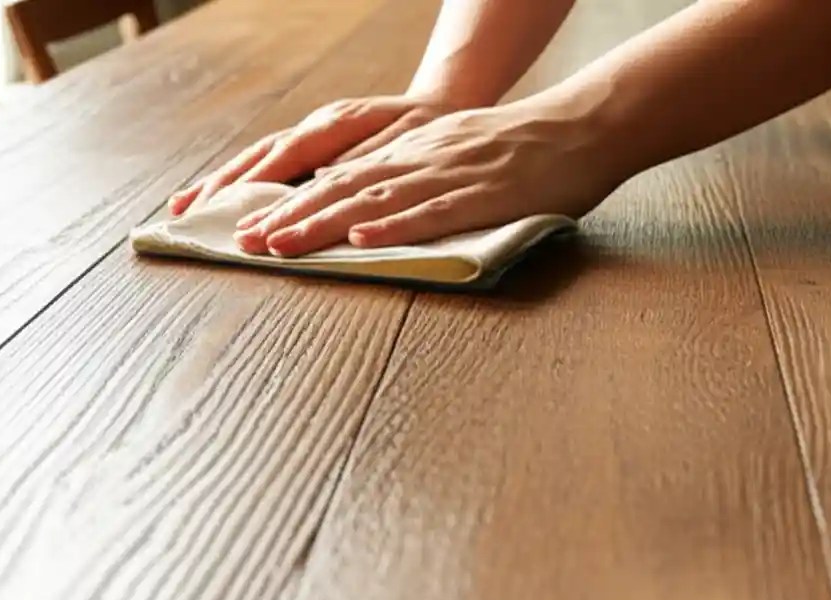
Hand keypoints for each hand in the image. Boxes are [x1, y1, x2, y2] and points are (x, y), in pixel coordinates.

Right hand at [168, 94, 463, 215]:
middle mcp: (314, 126)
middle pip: (259, 157)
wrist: (438, 102)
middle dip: (222, 187)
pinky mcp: (308, 143)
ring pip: (254, 158)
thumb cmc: (427, 123)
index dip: (259, 187)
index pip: (288, 158)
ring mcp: (307, 132)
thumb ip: (368, 154)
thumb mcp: (409, 137)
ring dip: (218, 183)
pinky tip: (210, 196)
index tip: (236, 214)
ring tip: (182, 208)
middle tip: (189, 217)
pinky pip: (264, 161)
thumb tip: (326, 174)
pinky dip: (236, 180)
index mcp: (336, 124)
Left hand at [231, 98, 620, 256]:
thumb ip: (421, 173)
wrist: (584, 124)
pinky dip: (395, 226)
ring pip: (375, 200)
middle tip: (246, 241)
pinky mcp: (485, 195)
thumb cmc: (529, 145)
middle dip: (291, 216)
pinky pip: (434, 212)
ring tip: (281, 245)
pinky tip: (363, 239)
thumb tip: (376, 202)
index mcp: (416, 152)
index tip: (255, 226)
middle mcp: (422, 159)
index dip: (294, 203)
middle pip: (344, 188)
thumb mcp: (462, 149)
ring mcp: (451, 175)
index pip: (342, 178)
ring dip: (324, 224)